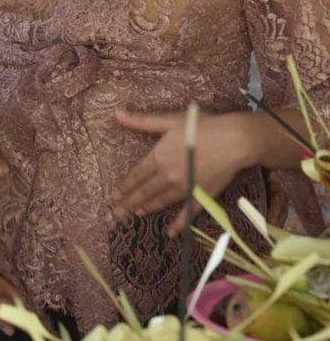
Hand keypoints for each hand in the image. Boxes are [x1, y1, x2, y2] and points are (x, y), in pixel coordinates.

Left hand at [114, 108, 254, 236]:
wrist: (232, 140)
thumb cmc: (200, 126)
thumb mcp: (169, 120)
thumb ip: (142, 121)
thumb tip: (117, 114)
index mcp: (159, 157)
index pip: (137, 175)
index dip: (125, 186)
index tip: (114, 195)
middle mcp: (168, 175)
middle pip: (146, 191)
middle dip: (130, 202)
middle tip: (117, 213)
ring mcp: (185, 188)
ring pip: (162, 201)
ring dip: (148, 208)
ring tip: (137, 213)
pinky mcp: (201, 196)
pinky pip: (187, 213)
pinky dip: (178, 224)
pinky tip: (170, 232)